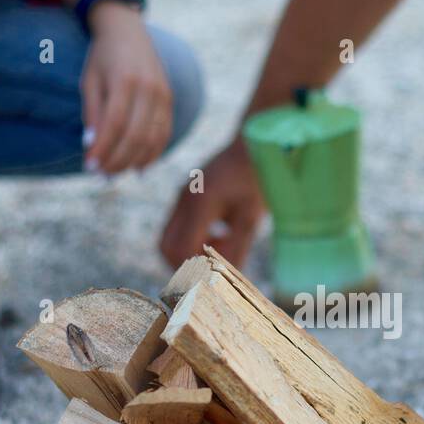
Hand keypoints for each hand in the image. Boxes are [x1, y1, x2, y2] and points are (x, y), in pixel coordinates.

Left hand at [81, 3, 171, 173]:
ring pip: (152, 138)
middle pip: (135, 135)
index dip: (103, 149)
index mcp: (125, 80)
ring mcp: (163, 94)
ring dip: (133, 161)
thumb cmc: (103, 57)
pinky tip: (138, 167)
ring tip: (115, 173)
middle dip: (117, 160)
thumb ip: (92, 112)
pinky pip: (164, 134)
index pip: (114, 124)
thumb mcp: (89, 80)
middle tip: (100, 175)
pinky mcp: (169, 100)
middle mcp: (148, 88)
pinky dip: (152, 154)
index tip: (89, 166)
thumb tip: (91, 146)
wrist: (128, 31)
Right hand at [159, 137, 265, 267]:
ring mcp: (182, 197)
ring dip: (189, 252)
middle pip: (165, 246)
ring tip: (221, 246)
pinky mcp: (186, 198)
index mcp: (201, 202)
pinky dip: (193, 240)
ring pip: (169, 238)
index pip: (181, 248)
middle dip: (185, 265)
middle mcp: (184, 199)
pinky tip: (220, 235)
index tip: (214, 280)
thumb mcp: (252, 217)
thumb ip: (237, 248)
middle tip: (214, 270)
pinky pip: (179, 227)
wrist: (255, 143)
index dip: (194, 270)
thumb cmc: (258, 178)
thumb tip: (228, 280)